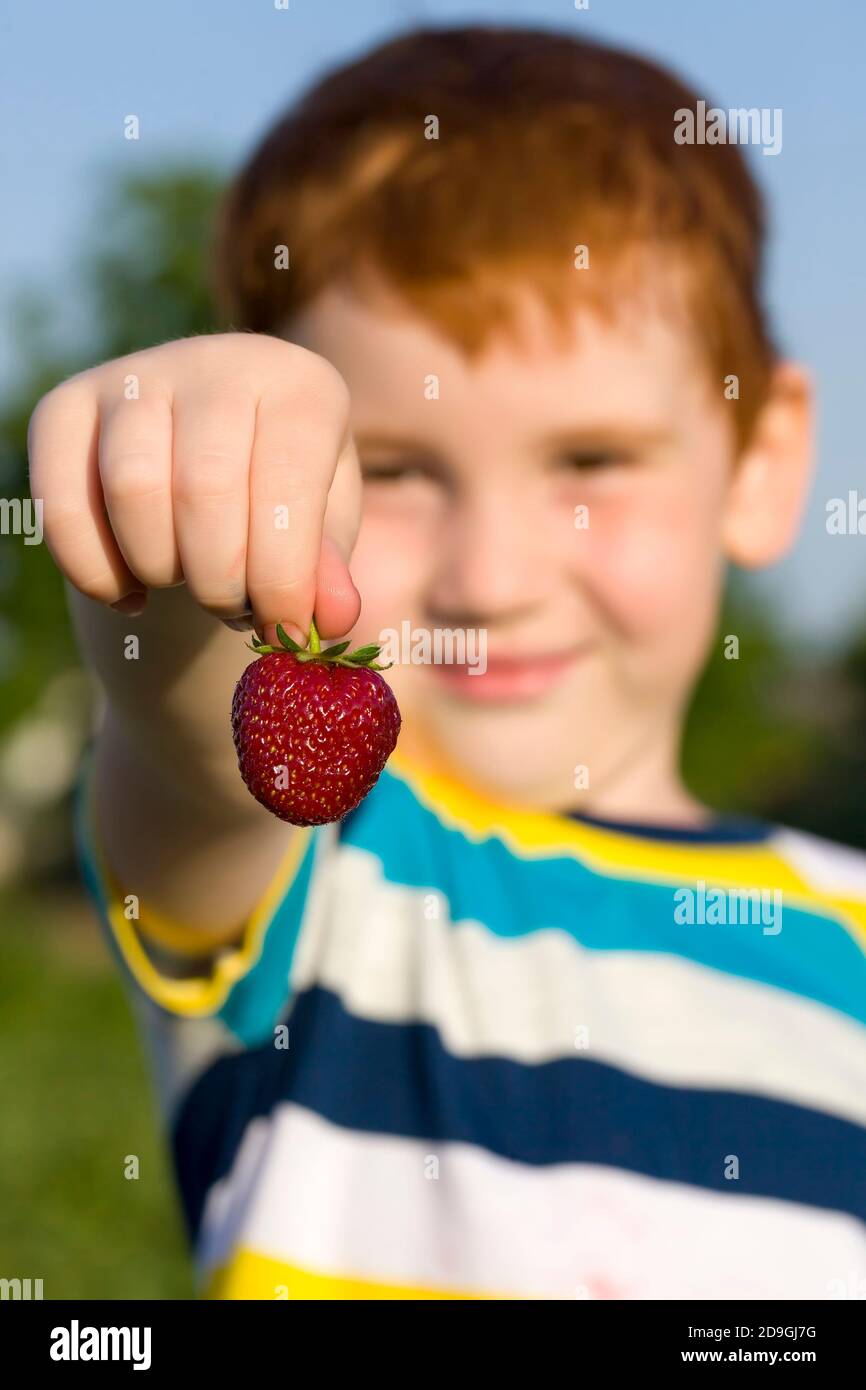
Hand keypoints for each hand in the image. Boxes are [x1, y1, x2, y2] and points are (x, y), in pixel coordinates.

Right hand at [28, 333, 361, 640]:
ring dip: (160, 569)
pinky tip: (132, 592)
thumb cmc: (279, 500)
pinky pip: (62, 503)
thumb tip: (332, 617)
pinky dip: (95, 573)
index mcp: (298, 385)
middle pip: (204, 489)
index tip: (283, 631)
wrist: (210, 459)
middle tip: (233, 608)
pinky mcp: (66, 407)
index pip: (286, 484)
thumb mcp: (321, 531)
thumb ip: (329, 571)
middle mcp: (215, 362)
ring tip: (185, 582)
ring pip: (132, 488)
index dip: (284, 577)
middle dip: (220, 581)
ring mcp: (134, 377)